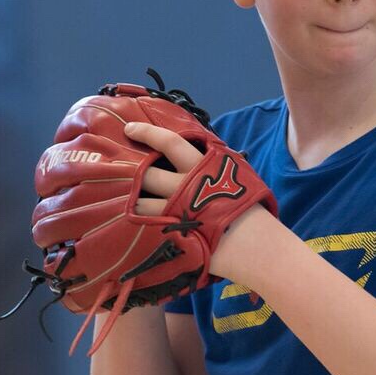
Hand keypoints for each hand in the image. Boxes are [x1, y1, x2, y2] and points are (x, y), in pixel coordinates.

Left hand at [122, 121, 274, 283]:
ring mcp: (177, 212)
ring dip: (131, 201)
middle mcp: (186, 187)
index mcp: (203, 167)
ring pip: (141, 204)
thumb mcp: (236, 174)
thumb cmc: (251, 208)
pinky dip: (138, 225)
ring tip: (125, 200)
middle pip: (148, 173)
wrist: (257, 244)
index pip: (170, 143)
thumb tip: (198, 149)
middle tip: (118, 168)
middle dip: (131, 170)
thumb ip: (213, 163)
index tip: (129, 130)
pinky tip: (131, 224)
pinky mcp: (175, 235)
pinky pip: (148, 228)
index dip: (148, 133)